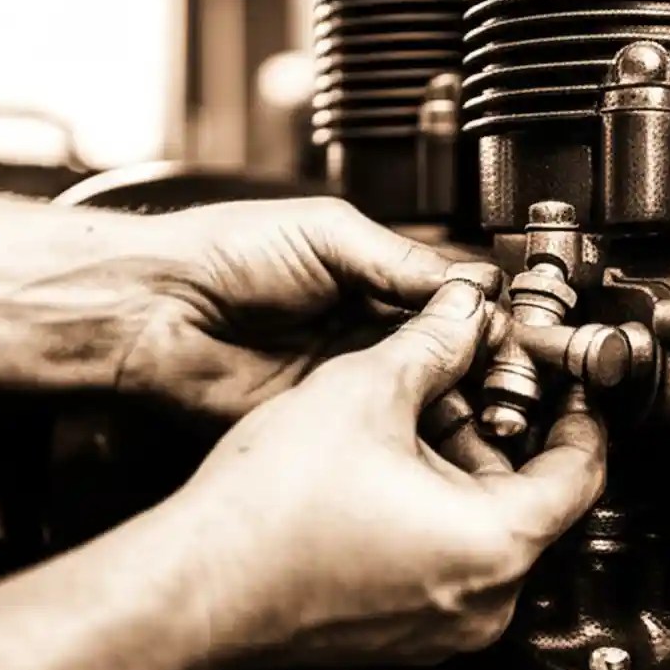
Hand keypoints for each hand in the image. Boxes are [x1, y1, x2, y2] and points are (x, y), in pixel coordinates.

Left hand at [118, 197, 499, 416]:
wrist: (155, 309)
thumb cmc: (223, 254)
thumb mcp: (326, 233)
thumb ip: (400, 259)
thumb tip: (469, 282)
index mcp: (375, 280)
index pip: (451, 303)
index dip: (484, 318)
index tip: (514, 333)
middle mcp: (369, 332)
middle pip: (448, 356)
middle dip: (483, 367)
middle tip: (510, 380)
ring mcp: (349, 379)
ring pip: (425, 399)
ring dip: (460, 405)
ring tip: (489, 411)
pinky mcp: (326, 420)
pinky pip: (382, 431)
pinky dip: (416, 436)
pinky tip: (441, 432)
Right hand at [161, 280, 605, 667]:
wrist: (193, 584)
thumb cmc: (266, 515)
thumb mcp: (365, 391)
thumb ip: (432, 340)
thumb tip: (463, 311)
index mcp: (494, 545)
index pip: (581, 471)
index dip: (580, 411)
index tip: (569, 383)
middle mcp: (480, 600)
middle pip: (528, 495)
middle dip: (500, 427)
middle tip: (472, 378)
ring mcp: (440, 623)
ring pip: (482, 524)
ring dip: (461, 464)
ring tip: (412, 414)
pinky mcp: (400, 628)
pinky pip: (444, 556)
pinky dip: (432, 505)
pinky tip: (385, 462)